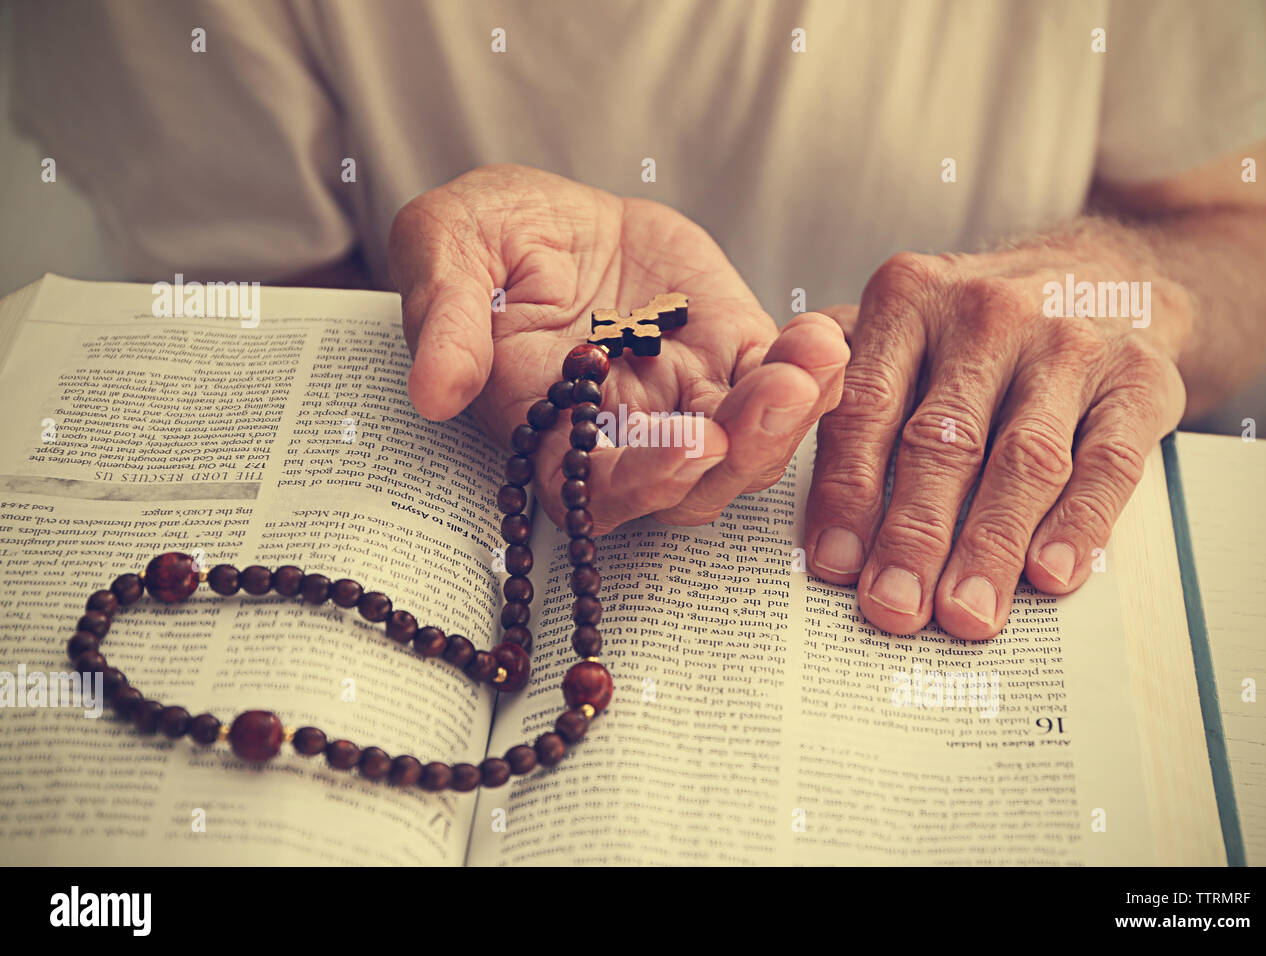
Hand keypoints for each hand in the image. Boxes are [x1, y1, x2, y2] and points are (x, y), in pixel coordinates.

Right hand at [389, 164, 848, 533]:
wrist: (547, 214)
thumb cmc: (483, 238)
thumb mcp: (445, 248)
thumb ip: (443, 317)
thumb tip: (435, 390)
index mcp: (544, 432)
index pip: (595, 491)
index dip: (646, 480)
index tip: (693, 445)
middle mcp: (622, 436)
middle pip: (695, 484)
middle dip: (746, 447)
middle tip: (784, 392)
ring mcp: (685, 399)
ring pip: (750, 443)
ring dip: (792, 412)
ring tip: (817, 352)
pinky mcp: (731, 355)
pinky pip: (783, 381)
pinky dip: (812, 371)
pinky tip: (827, 336)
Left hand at [807, 249, 1187, 639]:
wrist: (1109, 274)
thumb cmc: (976, 325)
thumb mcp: (903, 320)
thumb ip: (845, 381)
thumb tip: (787, 482)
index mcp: (909, 298)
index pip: (867, 407)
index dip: (848, 491)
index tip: (835, 564)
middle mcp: (988, 312)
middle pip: (942, 441)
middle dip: (914, 535)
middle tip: (893, 608)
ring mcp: (1069, 344)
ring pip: (1022, 459)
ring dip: (990, 546)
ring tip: (965, 613)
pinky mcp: (1137, 381)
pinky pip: (1106, 462)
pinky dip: (1078, 524)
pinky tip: (1049, 576)